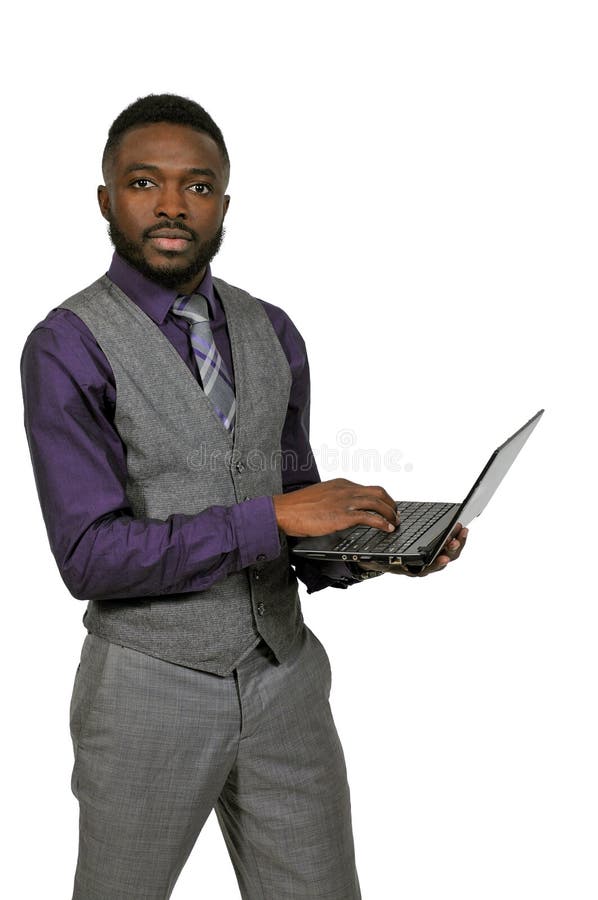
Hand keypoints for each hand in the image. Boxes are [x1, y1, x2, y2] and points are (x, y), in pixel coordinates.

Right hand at [273, 478, 399, 536]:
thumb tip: (344, 512)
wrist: (285, 510)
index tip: (386, 506)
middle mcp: (346, 489)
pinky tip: (387, 529)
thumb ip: (334, 501)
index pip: (368, 488)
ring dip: (390, 514)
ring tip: (395, 523)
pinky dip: (382, 523)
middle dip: (391, 504)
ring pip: (378, 503)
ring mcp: (345, 501)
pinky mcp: (342, 515)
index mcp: (341, 484)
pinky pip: (369, 517)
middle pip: (378, 492)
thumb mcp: (320, 497)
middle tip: (396, 514)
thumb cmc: (297, 507)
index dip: (381, 498)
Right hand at [356, 524, 468, 577]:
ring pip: (449, 552)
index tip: (444, 558)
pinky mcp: (433, 548)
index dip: (437, 563)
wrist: (376, 557)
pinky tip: (458, 528)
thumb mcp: (379, 558)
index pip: (428, 568)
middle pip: (444, 560)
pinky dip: (454, 536)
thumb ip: (386, 559)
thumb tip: (393, 560)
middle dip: (452, 550)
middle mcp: (424, 565)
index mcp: (413, 569)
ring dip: (457, 541)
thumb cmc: (378, 557)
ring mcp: (431, 557)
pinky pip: (447, 545)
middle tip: (456, 540)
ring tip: (462, 529)